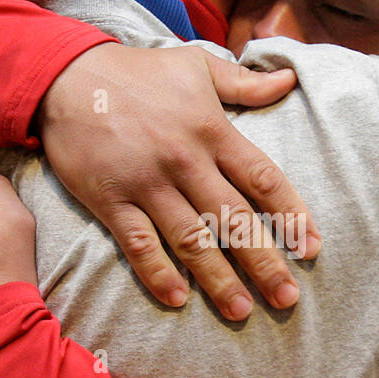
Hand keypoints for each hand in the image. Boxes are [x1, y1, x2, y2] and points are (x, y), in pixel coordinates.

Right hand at [35, 40, 320, 321]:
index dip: (293, 215)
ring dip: (218, 280)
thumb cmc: (138, 72)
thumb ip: (244, 83)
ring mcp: (147, 183)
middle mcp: (185, 161)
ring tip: (242, 311)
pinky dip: (157, 273)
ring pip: (191, 240)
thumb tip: (289, 81)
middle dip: (265, 263)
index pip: (264, 179)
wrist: (66, 76)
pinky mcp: (110, 199)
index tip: (311, 248)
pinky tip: (177, 300)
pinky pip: (138, 243)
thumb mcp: (197, 66)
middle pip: (234, 220)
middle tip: (287, 299)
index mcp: (213, 131)